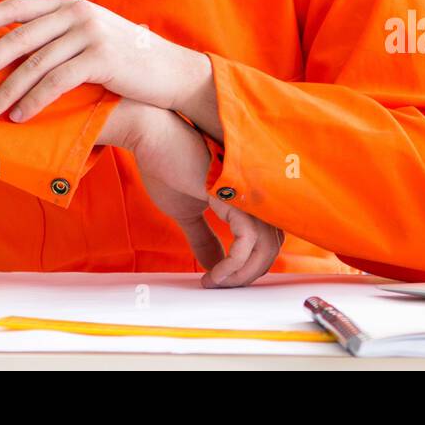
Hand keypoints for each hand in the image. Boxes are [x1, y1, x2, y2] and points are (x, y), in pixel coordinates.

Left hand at [0, 0, 209, 126]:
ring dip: (5, 89)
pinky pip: (57, 81)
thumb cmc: (124, 58)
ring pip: (34, 63)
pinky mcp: (101, 58)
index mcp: (67, 4)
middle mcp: (75, 13)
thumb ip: (56, 36)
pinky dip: (34, 100)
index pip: (15, 7)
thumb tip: (12, 52)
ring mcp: (89, 33)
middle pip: (18, 35)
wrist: (170, 70)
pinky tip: (19, 116)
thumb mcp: (89, 35)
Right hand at [121, 103, 284, 287]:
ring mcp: (247, 191)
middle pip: (272, 245)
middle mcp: (253, 191)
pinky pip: (247, 241)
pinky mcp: (234, 194)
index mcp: (245, 192)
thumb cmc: (166, 166)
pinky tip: (214, 274)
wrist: (152, 137)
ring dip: (240, 275)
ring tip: (215, 282)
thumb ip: (204, 237)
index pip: (267, 236)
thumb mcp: (187, 211)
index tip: (225, 278)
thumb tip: (212, 264)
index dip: (251, 263)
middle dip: (248, 274)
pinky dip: (233, 265)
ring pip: (264, 247)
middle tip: (222, 286)